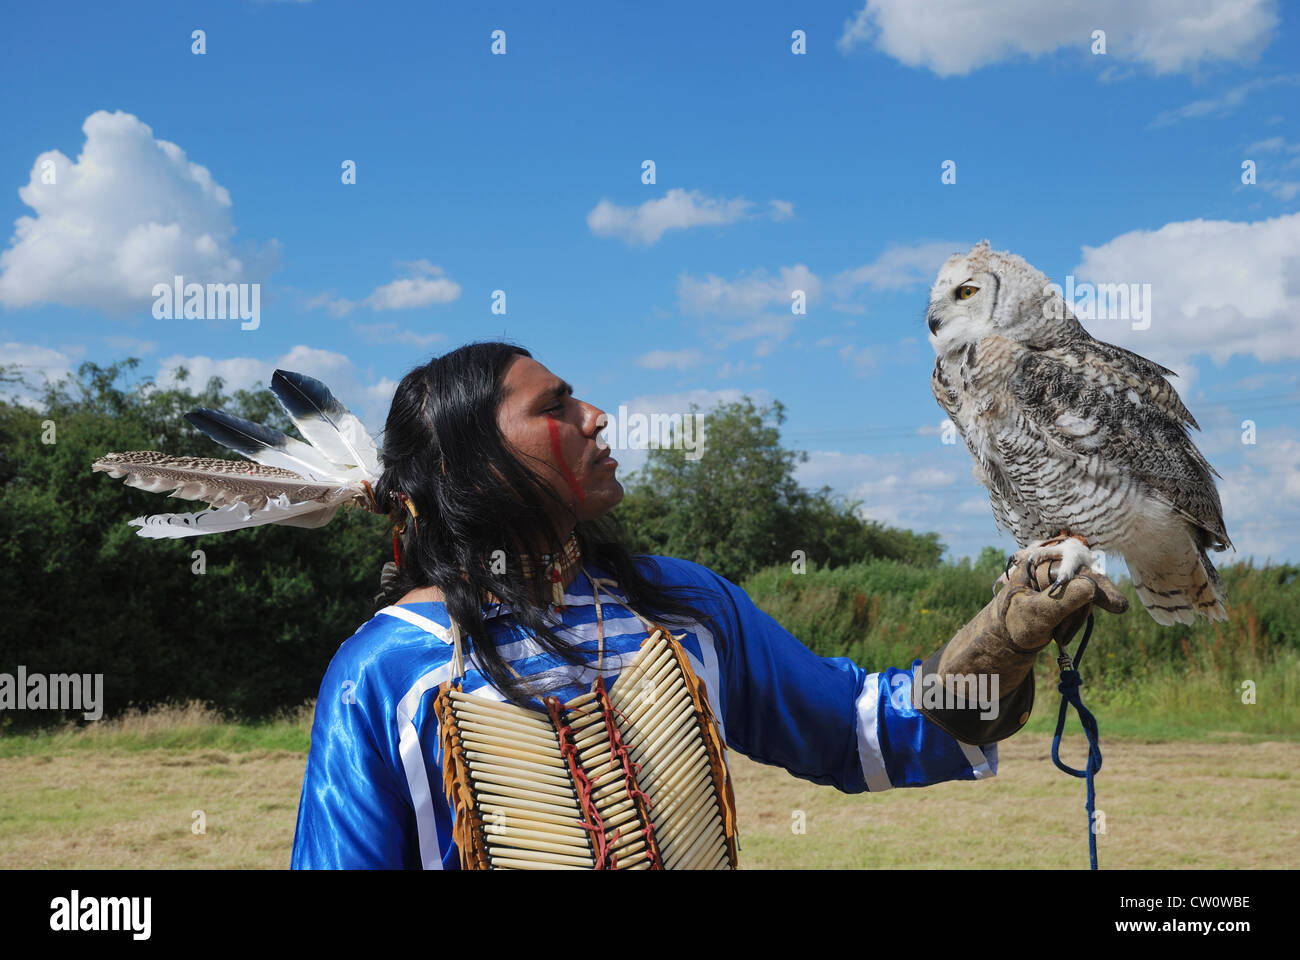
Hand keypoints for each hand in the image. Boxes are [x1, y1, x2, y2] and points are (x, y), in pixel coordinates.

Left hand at [912, 556, 1127, 743]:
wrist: (1003, 640)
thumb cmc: (1013, 624)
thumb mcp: (1037, 614)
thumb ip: (1063, 600)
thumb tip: (1090, 587)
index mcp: (1037, 563)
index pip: (1075, 569)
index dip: (1098, 586)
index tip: (1119, 607)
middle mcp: (1049, 567)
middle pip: (1085, 583)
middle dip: (1077, 613)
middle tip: (1061, 636)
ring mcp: (1058, 582)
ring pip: (1086, 598)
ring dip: (1074, 621)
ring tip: (1053, 636)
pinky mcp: (1064, 596)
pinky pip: (1081, 607)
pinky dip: (1073, 623)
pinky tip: (1058, 634)